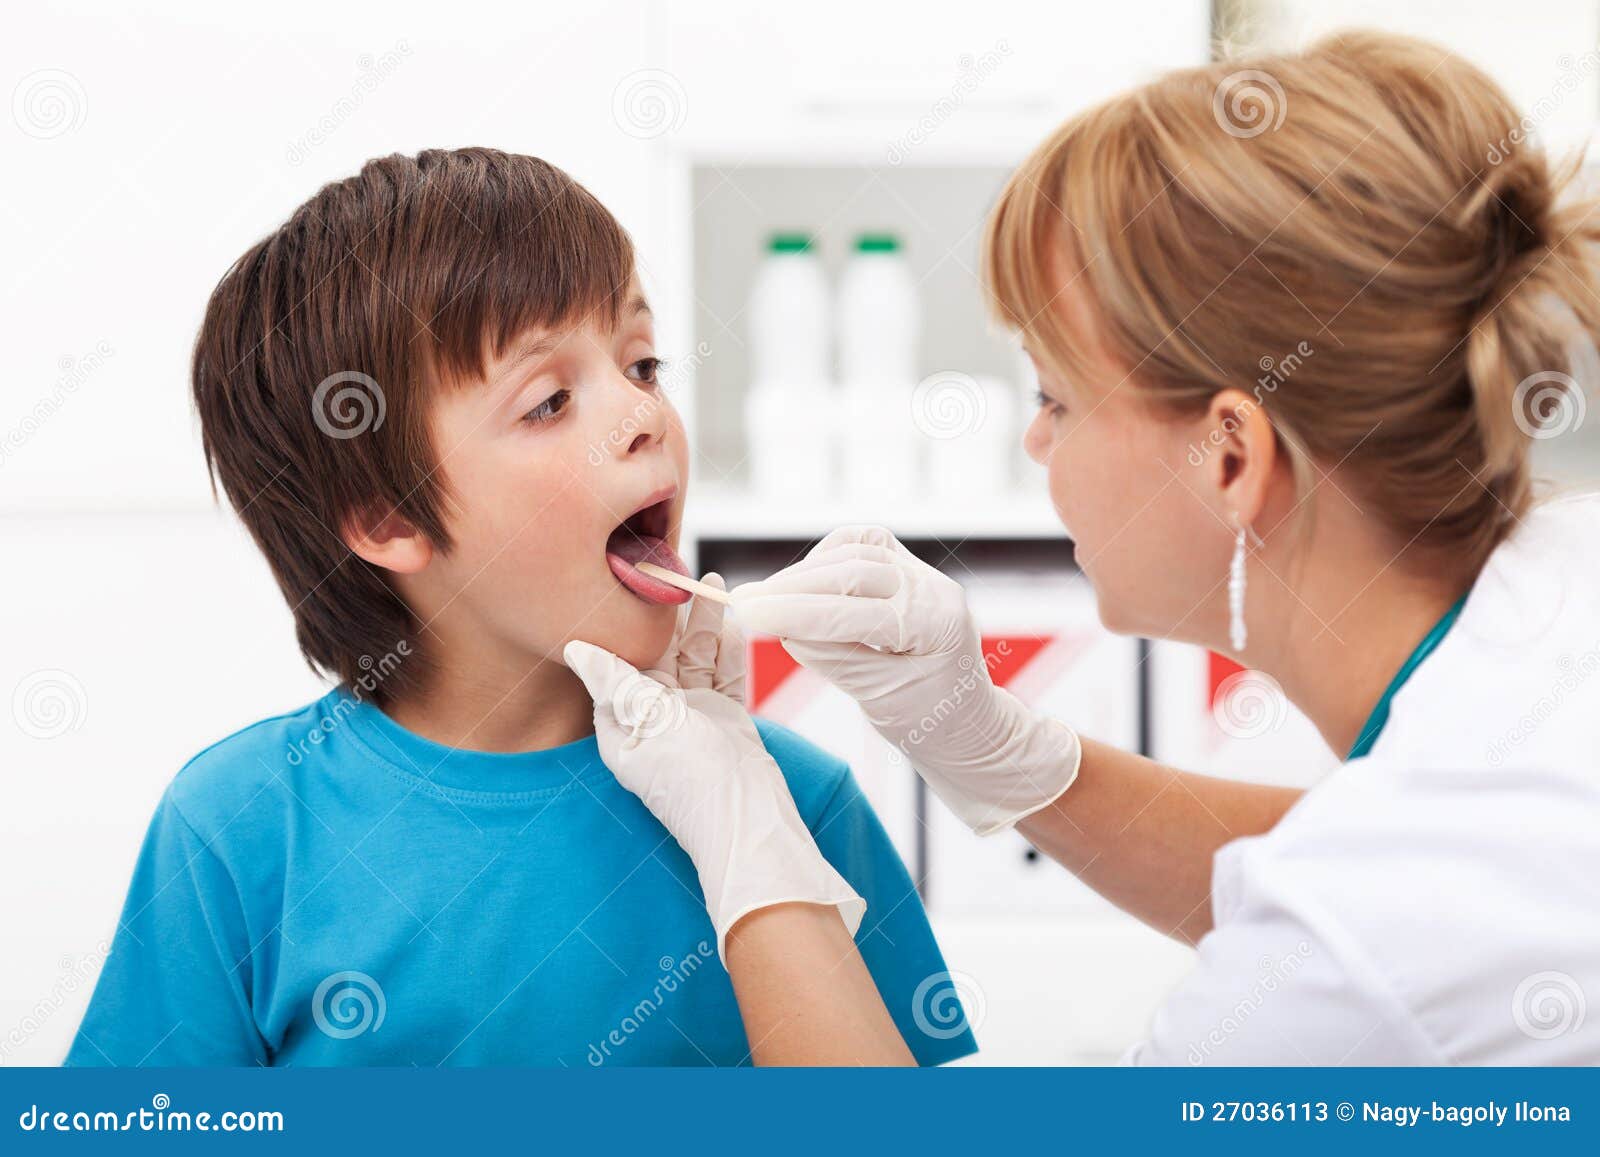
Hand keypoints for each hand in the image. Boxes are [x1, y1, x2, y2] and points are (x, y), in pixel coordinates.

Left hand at [564, 575, 863, 960]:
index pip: (614, 663)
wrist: (749, 823)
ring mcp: (693, 721)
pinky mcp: (727, 723)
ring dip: (703, 624)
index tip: (624, 581)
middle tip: (674, 570)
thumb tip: (575, 647)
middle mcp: (654, 721)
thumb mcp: (647, 723)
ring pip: (695, 660)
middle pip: (657, 656)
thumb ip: (616, 682)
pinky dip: (730, 648)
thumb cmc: (691, 780)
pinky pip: (726, 676)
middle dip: (667, 616)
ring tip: (707, 581)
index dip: (619, 623)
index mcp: (621, 725)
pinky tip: (733, 617)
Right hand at [729, 526, 1080, 834]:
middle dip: (792, 589)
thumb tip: (781, 626)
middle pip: (852, 572)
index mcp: (937, 626)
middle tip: (742, 605)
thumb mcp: (880, 699)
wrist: (963, 721)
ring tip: (763, 599)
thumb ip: (833, 658)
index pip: (854, 612)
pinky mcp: (906, 568)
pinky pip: (859, 546)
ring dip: (803, 574)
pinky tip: (798, 583)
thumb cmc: (927, 720)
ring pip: (853, 552)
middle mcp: (934, 590)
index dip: (794, 614)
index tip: (746, 618)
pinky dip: (824, 560)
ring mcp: (922, 574)